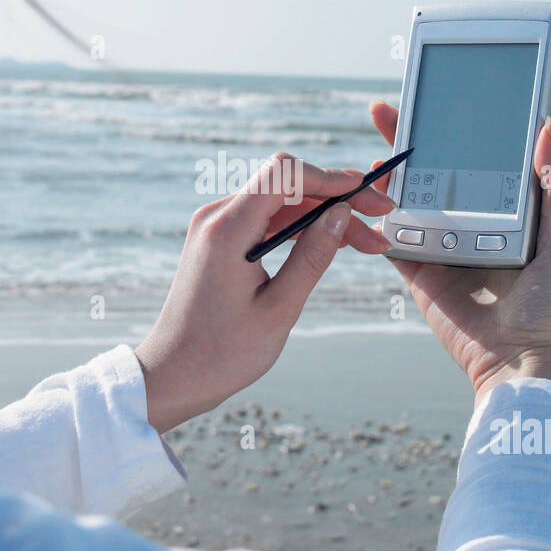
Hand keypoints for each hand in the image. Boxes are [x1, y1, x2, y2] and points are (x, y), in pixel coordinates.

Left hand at [135, 153, 395, 432]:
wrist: (172, 376)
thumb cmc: (221, 353)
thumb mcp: (279, 309)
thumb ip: (312, 257)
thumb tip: (341, 214)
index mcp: (227, 230)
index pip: (284, 174)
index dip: (330, 177)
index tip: (366, 194)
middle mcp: (215, 218)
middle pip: (285, 185)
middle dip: (334, 198)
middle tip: (377, 222)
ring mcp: (214, 228)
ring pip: (279, 202)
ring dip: (321, 215)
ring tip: (364, 242)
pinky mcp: (218, 242)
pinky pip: (264, 220)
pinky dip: (298, 227)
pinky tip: (329, 244)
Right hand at [369, 102, 550, 399]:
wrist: (520, 363)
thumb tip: (549, 127)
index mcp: (508, 210)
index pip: (479, 157)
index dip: (458, 127)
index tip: (440, 99)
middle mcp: (473, 221)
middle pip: (434, 170)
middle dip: (409, 140)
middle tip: (387, 110)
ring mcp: (442, 244)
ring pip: (407, 199)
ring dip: (386, 176)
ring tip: (372, 155)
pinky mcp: (419, 271)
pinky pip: (390, 239)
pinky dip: (372, 219)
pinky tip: (359, 195)